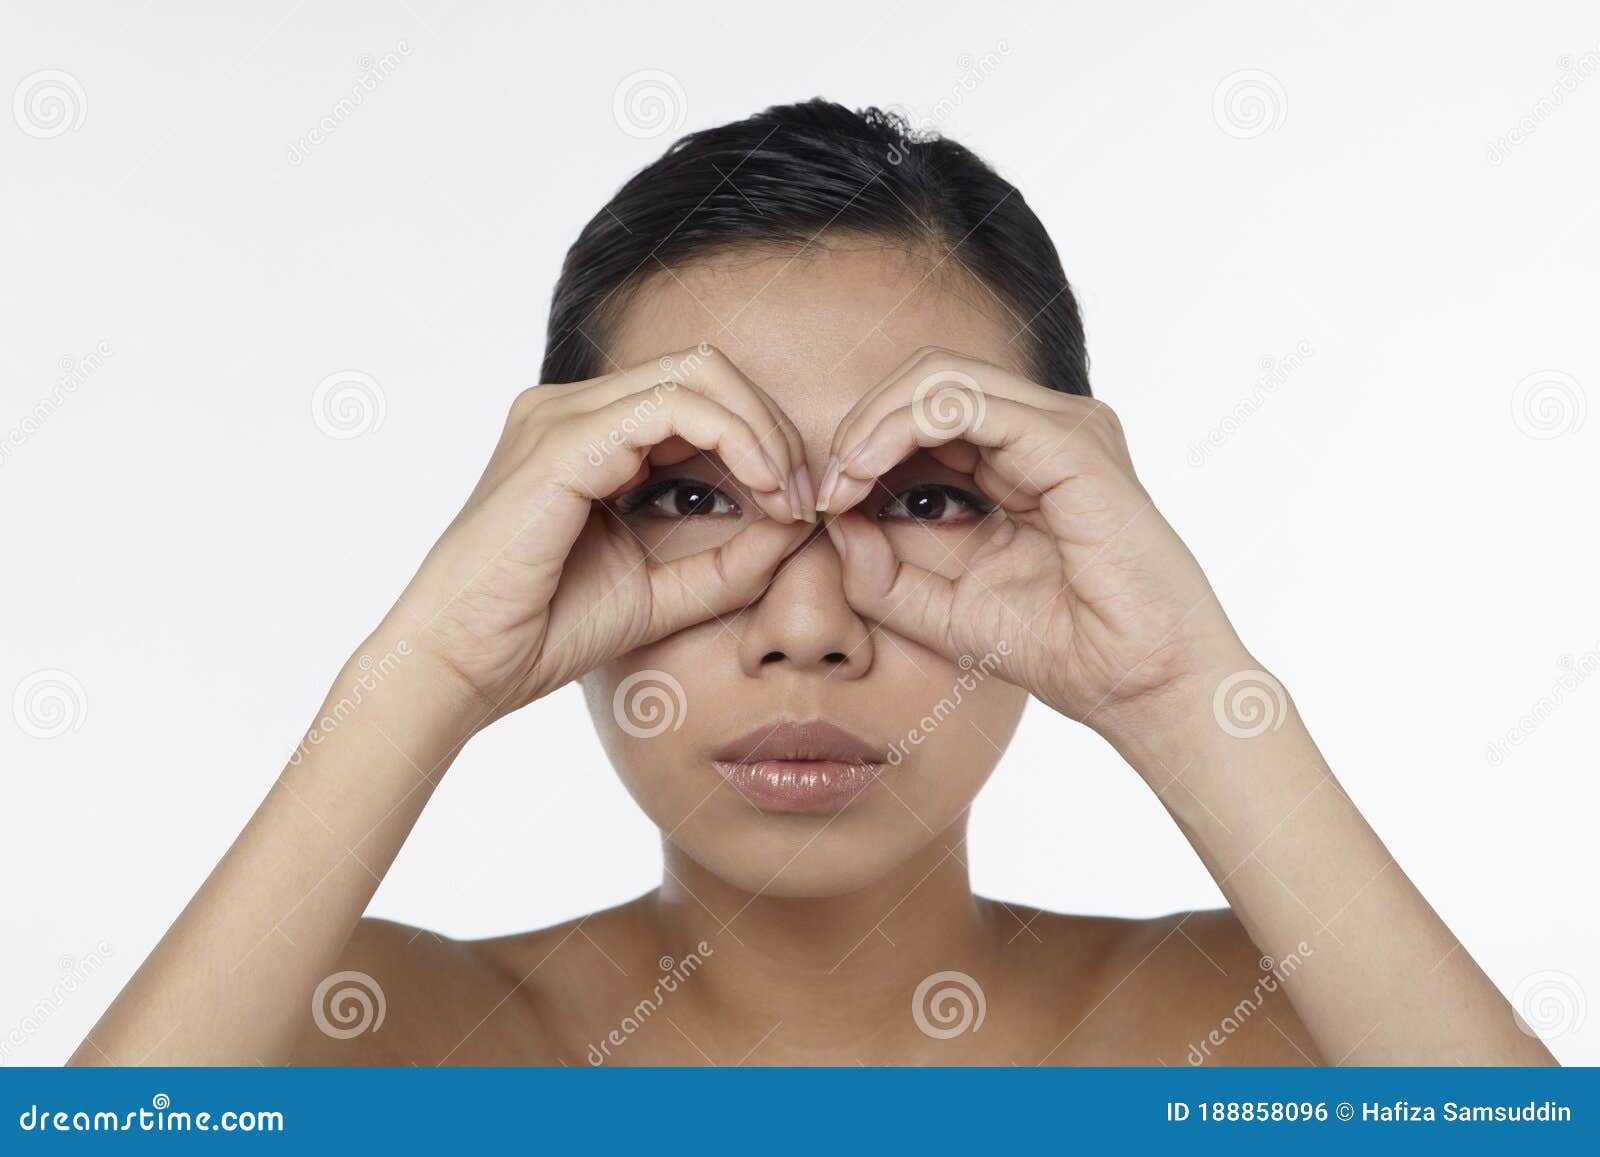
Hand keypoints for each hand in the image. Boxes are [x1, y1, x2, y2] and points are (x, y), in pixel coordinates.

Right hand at [388, 345, 812, 724]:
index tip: (802, 504)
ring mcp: (560, 417)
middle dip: (771, 424)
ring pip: (695, 374)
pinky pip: (672, 407)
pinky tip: (764, 490)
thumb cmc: (543, 631)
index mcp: (585, 434)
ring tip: (790, 495)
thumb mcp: (664, 592)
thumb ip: (732, 559)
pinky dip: (735, 440)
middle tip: (807, 494)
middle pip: (704, 368)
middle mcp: (569, 409)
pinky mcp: (561, 443)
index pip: (696, 395)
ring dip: (761, 430)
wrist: (463, 668)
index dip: (763, 437)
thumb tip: (803, 521)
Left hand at [817, 348, 1249, 741]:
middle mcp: (1044, 429)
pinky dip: (900, 427)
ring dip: (871, 423)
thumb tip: (830, 516)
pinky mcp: (1071, 443)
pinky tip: (866, 474)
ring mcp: (1063, 428)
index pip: (924, 411)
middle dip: (860, 425)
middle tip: (824, 489)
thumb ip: (881, 571)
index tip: (822, 503)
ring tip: (840, 484)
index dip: (862, 444)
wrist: (1141, 686)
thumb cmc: (1063, 650)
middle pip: (925, 380)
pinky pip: (966, 403)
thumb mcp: (942, 611)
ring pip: (938, 378)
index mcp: (1021, 459)